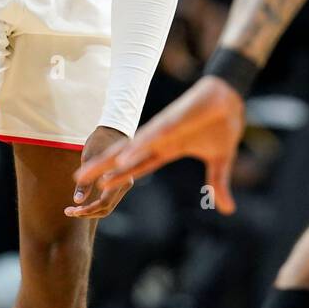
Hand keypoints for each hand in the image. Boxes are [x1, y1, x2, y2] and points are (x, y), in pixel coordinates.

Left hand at [66, 126, 133, 218]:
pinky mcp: (121, 181)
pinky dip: (97, 203)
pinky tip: (84, 201)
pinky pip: (109, 198)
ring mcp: (124, 182)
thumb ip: (84, 182)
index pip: (103, 203)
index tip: (70, 210)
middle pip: (106, 208)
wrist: (113, 128)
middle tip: (69, 211)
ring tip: (74, 208)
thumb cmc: (100, 141)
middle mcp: (125, 183)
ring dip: (91, 210)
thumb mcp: (88, 160)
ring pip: (108, 205)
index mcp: (119, 178)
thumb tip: (77, 201)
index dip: (86, 210)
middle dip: (87, 213)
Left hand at [74, 76, 244, 215]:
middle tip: (76, 180)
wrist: (232, 97)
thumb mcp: (220, 162)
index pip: (137, 167)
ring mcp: (162, 131)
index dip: (118, 176)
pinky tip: (121, 160)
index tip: (98, 187)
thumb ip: (218, 184)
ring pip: (130, 149)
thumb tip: (227, 210)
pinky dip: (136, 150)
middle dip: (101, 169)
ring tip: (86, 174)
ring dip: (109, 162)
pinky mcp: (172, 122)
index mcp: (167, 149)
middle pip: (125, 158)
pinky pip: (150, 138)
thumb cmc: (223, 125)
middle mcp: (158, 140)